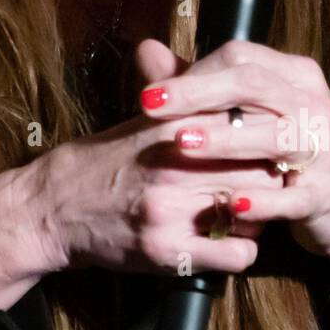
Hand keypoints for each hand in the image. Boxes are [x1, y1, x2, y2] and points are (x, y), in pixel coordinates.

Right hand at [25, 39, 280, 280]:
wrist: (56, 205)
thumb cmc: (109, 159)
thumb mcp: (146, 119)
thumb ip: (192, 97)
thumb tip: (239, 75)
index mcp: (175, 124)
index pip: (251, 124)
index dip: (271, 136)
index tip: (274, 145)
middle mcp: (175, 164)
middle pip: (261, 168)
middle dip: (272, 176)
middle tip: (268, 182)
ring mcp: (170, 208)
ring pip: (255, 212)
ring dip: (260, 214)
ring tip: (247, 210)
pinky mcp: (166, 250)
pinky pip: (236, 254)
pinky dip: (244, 249)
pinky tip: (232, 240)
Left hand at [133, 38, 329, 292]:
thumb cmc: (285, 154)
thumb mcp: (248, 115)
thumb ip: (197, 85)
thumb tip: (146, 50)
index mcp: (293, 76)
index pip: (240, 58)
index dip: (192, 73)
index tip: (150, 94)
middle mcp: (312, 103)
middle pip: (253, 84)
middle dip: (198, 93)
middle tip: (151, 106)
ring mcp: (325, 147)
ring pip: (276, 135)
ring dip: (227, 139)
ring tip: (183, 143)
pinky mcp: (329, 193)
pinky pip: (294, 195)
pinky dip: (264, 200)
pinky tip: (232, 202)